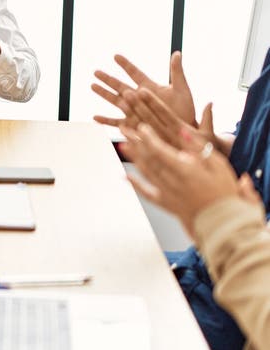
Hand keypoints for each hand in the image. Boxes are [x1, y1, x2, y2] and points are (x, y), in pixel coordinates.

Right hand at [92, 51, 195, 128]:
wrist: (185, 132)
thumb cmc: (186, 111)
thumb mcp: (182, 90)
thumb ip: (177, 72)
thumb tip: (177, 52)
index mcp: (150, 88)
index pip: (135, 73)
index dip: (125, 65)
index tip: (115, 56)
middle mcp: (139, 98)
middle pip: (120, 86)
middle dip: (108, 79)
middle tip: (96, 72)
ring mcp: (135, 111)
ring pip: (116, 101)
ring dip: (104, 94)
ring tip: (92, 86)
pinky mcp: (134, 125)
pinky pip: (118, 123)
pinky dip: (106, 120)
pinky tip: (95, 117)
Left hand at [119, 122, 242, 235]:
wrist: (225, 222)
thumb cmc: (225, 192)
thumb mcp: (218, 165)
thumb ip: (198, 148)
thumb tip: (181, 131)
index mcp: (186, 171)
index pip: (162, 151)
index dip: (149, 138)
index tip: (141, 127)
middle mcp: (173, 183)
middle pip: (149, 160)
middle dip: (135, 143)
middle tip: (123, 129)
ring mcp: (168, 195)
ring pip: (146, 174)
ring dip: (133, 159)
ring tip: (123, 146)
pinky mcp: (167, 205)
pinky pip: (147, 194)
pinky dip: (135, 185)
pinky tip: (126, 176)